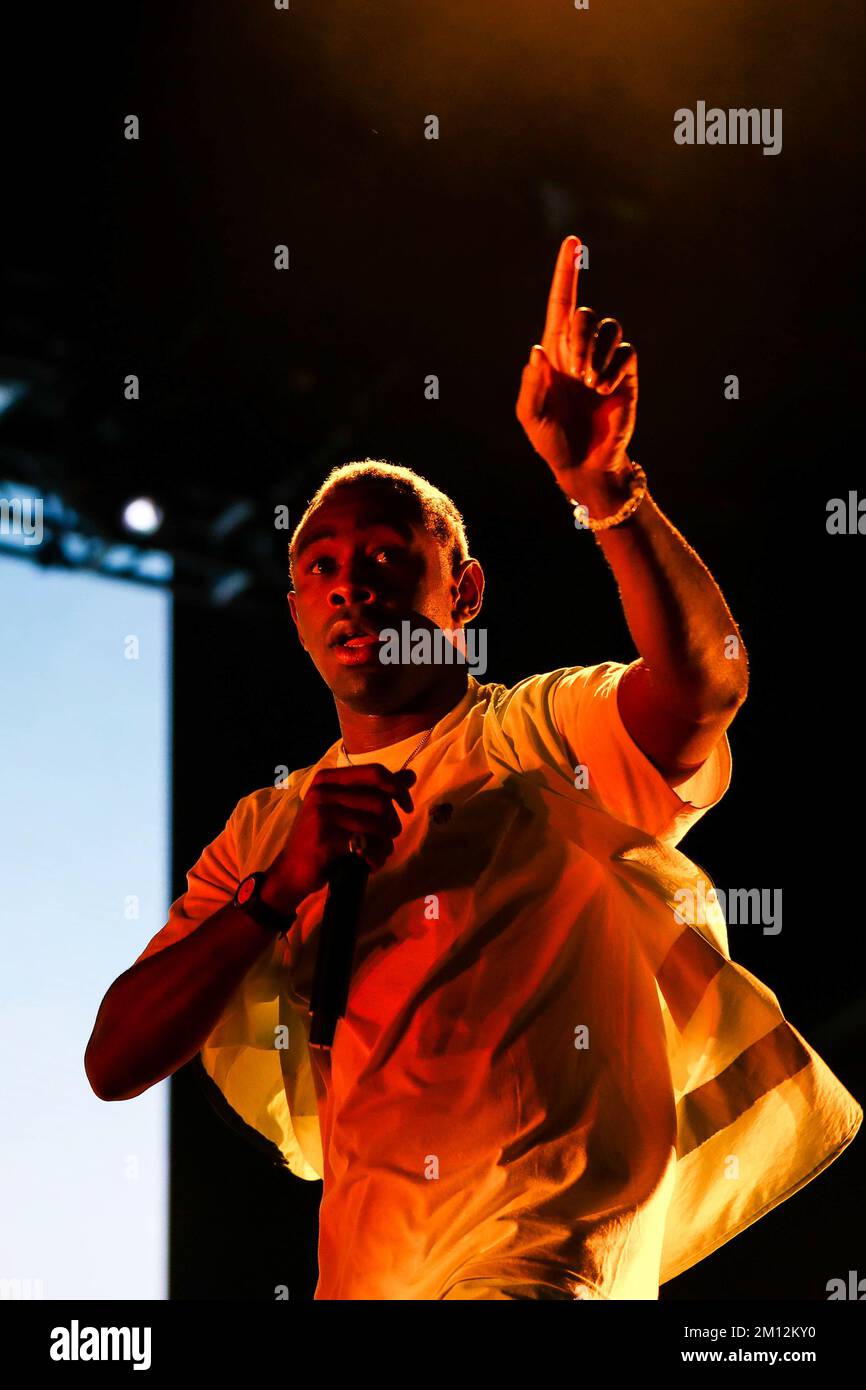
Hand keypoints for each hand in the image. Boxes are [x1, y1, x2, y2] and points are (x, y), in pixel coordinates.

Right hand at [261, 764, 415, 911]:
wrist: (291, 870)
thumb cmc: (323, 837)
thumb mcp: (347, 809)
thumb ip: (376, 791)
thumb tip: (410, 775)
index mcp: (328, 779)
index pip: (374, 773)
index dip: (398, 788)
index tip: (407, 807)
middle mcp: (322, 791)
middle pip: (379, 801)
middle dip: (392, 824)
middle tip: (389, 839)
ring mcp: (321, 814)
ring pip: (376, 825)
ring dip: (386, 845)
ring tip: (380, 854)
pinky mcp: (324, 839)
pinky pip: (365, 845)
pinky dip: (375, 858)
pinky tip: (370, 864)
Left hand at [516, 235, 637, 491]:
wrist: (584, 464)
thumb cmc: (552, 441)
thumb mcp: (531, 417)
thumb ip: (532, 384)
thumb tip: (540, 349)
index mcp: (553, 353)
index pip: (560, 303)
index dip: (566, 272)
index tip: (572, 241)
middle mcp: (580, 350)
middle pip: (584, 313)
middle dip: (578, 337)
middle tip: (575, 372)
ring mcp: (604, 360)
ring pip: (609, 326)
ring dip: (596, 352)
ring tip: (589, 384)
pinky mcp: (625, 373)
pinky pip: (625, 351)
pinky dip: (612, 368)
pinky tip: (603, 391)